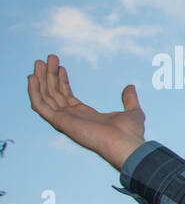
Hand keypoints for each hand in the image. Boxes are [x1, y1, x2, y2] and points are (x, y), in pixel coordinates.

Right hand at [27, 54, 146, 169]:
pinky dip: (34, 91)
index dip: (62, 81)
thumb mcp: (132, 111)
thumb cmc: (131, 133)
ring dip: (40, 79)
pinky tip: (32, 77)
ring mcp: (65, 120)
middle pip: (55, 94)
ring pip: (46, 97)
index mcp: (86, 116)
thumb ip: (129, 99)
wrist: (127, 144)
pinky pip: (41, 105)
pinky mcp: (60, 122)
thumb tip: (130, 87)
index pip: (67, 96)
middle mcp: (73, 118)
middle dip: (50, 76)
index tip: (60, 66)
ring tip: (39, 61)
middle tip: (47, 58)